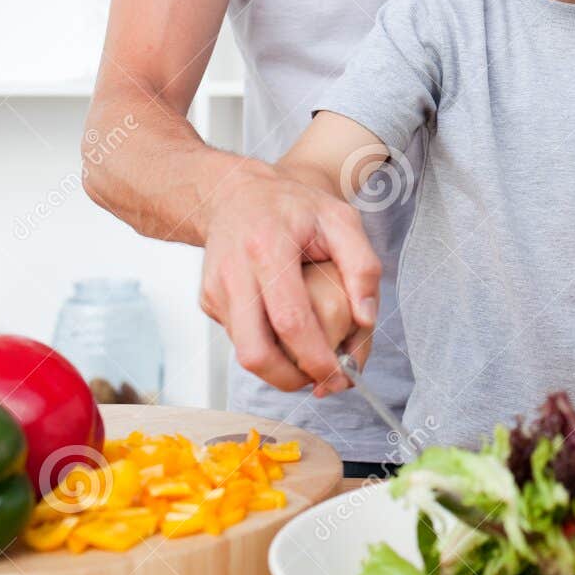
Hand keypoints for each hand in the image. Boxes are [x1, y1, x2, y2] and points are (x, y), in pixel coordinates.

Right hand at [199, 165, 380, 393]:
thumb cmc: (292, 206)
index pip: (290, 320)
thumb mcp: (340, 219)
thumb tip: (366, 319)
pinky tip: (286, 329)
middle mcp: (234, 272)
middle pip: (255, 352)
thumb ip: (363, 266)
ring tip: (310, 357)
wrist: (234, 192)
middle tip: (322, 381)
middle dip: (291, 379)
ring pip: (244, 353)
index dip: (314, 358)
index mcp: (268, 247)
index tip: (338, 376)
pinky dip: (266, 347)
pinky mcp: (209, 300)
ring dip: (279, 369)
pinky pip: (239, 339)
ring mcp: (216, 289)